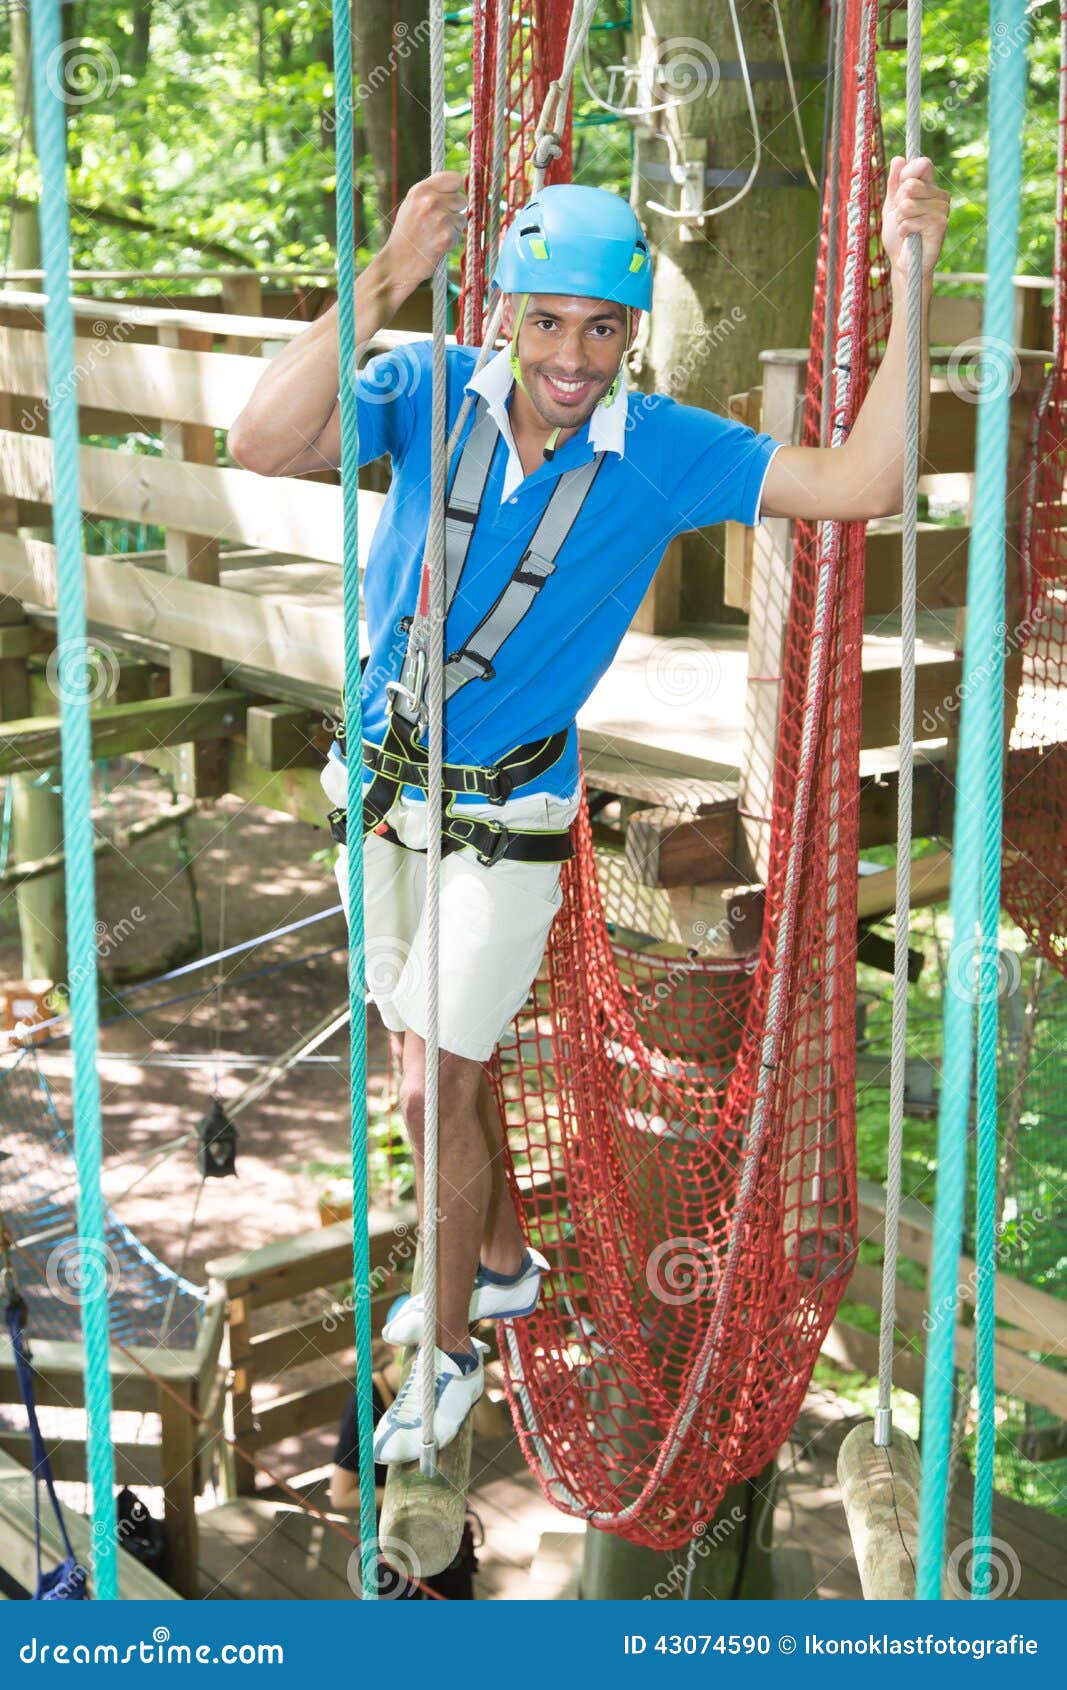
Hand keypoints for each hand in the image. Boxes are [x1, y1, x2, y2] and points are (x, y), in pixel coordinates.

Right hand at [381, 171, 466, 296]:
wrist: (398, 263)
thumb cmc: (406, 234)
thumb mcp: (412, 205)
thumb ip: (432, 193)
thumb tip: (456, 183)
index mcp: (421, 190)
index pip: (455, 178)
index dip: (454, 190)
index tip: (450, 199)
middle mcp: (430, 201)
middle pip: (462, 199)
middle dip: (455, 211)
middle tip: (438, 223)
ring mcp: (440, 219)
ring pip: (463, 218)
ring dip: (453, 228)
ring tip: (435, 235)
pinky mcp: (446, 236)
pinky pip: (459, 234)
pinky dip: (451, 241)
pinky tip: (436, 245)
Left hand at [882, 155, 949, 283]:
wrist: (903, 264)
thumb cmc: (899, 237)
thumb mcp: (892, 206)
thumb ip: (895, 184)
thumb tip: (898, 158)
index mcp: (930, 188)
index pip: (922, 164)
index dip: (906, 174)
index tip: (899, 192)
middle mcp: (940, 196)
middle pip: (910, 184)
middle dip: (898, 204)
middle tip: (902, 218)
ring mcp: (942, 210)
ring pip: (908, 203)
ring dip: (900, 220)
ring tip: (906, 229)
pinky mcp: (940, 225)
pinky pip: (911, 219)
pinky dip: (904, 230)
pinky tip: (910, 238)